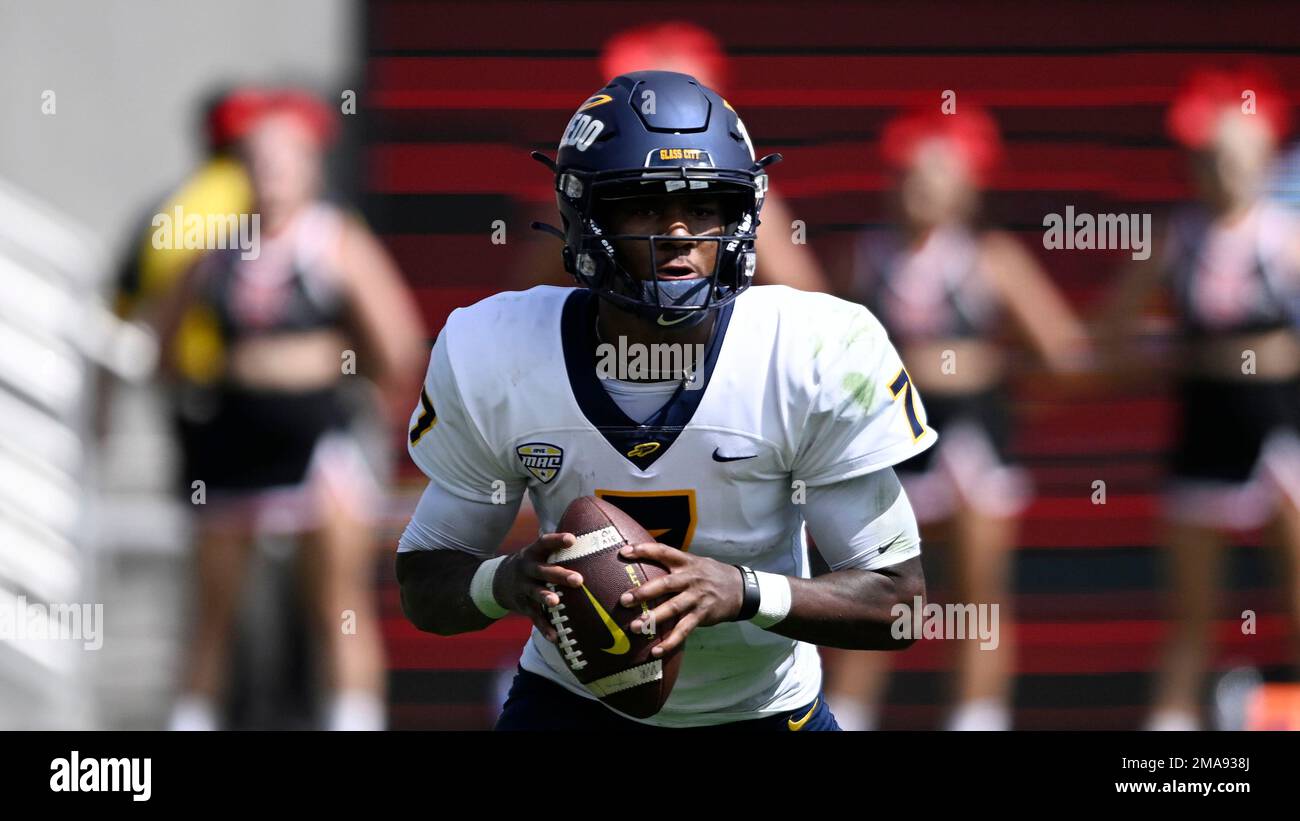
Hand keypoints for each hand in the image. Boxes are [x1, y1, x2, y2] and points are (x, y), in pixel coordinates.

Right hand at [492, 533, 583, 642]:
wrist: (497, 581)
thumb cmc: (531, 564)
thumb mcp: (537, 553)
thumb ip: (556, 549)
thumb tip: (591, 540)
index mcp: (532, 553)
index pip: (544, 543)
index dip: (557, 540)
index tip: (572, 539)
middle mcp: (526, 569)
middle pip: (543, 570)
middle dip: (560, 575)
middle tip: (578, 580)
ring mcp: (523, 588)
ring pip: (535, 593)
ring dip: (546, 598)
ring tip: (556, 602)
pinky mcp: (523, 605)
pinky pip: (534, 617)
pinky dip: (544, 627)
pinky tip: (555, 637)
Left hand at [616, 543, 744, 656]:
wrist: (741, 589)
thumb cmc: (709, 575)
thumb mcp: (695, 562)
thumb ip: (673, 563)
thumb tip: (644, 561)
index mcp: (686, 562)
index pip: (663, 552)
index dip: (644, 550)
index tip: (624, 552)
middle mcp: (690, 579)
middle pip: (665, 584)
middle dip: (644, 592)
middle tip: (624, 600)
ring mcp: (697, 598)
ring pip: (673, 609)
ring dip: (653, 618)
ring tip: (636, 627)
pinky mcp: (702, 615)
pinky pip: (684, 630)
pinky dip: (670, 642)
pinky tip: (656, 651)